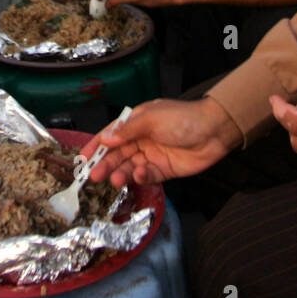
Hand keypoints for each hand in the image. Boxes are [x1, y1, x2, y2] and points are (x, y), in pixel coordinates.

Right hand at [78, 97, 240, 186]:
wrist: (214, 131)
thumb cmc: (183, 118)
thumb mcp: (151, 119)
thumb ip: (127, 131)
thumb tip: (106, 139)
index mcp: (136, 123)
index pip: (111, 135)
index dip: (97, 146)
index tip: (83, 158)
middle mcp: (142, 140)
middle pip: (118, 154)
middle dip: (106, 164)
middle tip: (95, 176)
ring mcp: (152, 155)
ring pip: (130, 167)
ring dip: (121, 173)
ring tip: (115, 179)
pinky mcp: (163, 170)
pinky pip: (147, 176)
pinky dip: (141, 177)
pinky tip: (141, 174)